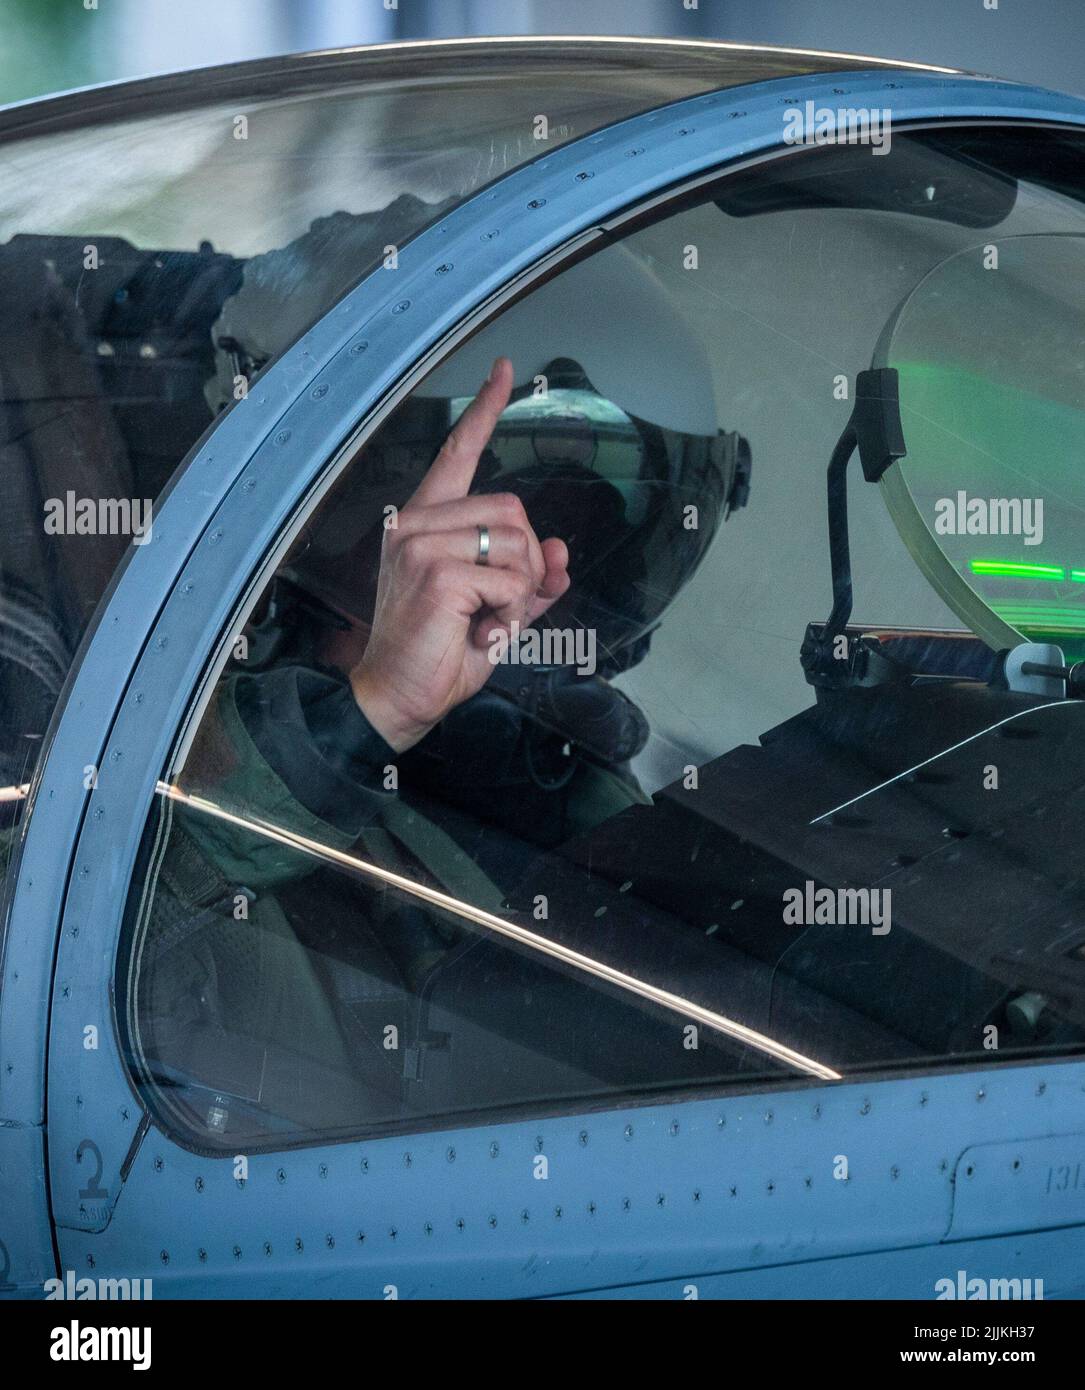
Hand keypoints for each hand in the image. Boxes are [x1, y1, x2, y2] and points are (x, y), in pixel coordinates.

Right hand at [349, 357, 570, 751]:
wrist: (400, 698)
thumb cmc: (440, 655)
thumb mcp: (496, 612)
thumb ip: (529, 580)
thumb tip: (561, 553)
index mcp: (425, 524)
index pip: (458, 455)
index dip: (485, 412)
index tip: (506, 370)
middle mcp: (416, 524)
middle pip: (514, 511)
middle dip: (528, 564)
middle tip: (503, 607)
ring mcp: (421, 544)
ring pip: (517, 545)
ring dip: (521, 594)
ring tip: (488, 624)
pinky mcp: (435, 572)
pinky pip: (511, 580)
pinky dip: (512, 614)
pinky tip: (482, 633)